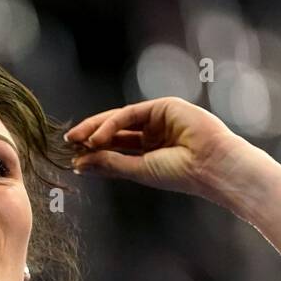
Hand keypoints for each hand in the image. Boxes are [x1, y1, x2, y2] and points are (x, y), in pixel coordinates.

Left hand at [65, 97, 253, 205]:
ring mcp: (159, 119)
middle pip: (115, 132)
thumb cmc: (181, 174)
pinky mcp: (164, 106)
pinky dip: (110, 124)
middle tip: (68, 143)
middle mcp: (154, 133)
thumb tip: (80, 163)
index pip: (116, 148)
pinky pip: (130, 113)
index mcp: (151, 151)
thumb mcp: (138, 170)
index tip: (73, 159)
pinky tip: (96, 137)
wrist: (212, 166)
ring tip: (76, 140)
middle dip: (89, 136)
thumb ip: (110, 163)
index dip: (94, 152)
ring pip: (119, 120)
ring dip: (95, 128)